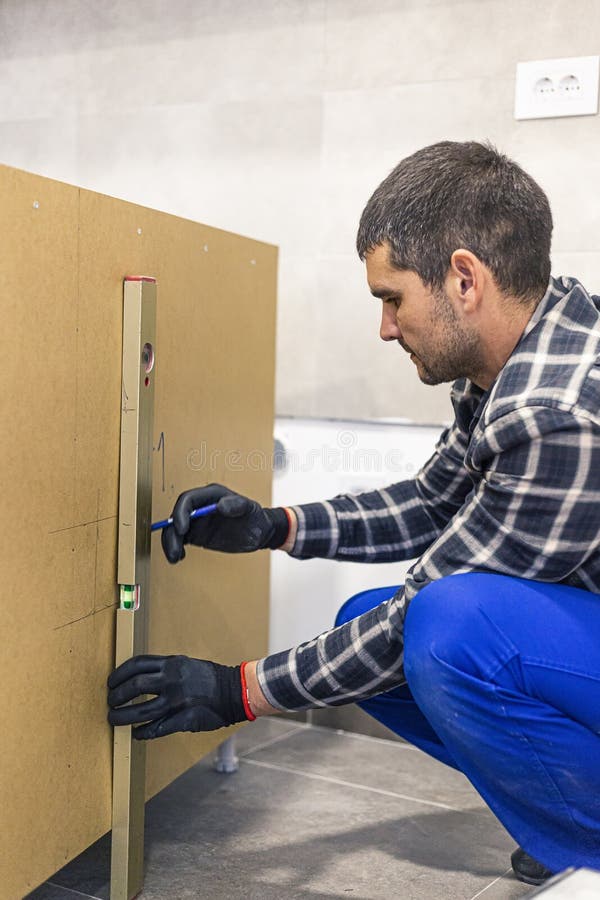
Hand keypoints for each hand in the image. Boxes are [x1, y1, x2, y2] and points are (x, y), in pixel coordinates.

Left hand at [107, 654, 247, 739]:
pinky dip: (142, 732)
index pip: (136, 665)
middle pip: (134, 686)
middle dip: (116, 696)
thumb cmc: (210, 677)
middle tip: (110, 702)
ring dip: (122, 717)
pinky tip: (136, 734)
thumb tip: (139, 676)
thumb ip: (164, 669)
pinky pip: (155, 729)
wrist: (235, 691)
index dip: (119, 674)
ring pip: (140, 711)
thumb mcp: (185, 664)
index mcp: (172, 664)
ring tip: (114, 719)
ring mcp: (177, 700)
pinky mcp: (183, 719)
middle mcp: (172, 680)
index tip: (110, 682)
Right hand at [161, 483, 289, 562]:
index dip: (181, 513)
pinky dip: (175, 548)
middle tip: (175, 550)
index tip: (182, 529)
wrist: (259, 532)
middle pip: (177, 516)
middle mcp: (200, 506)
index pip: (188, 500)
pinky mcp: (196, 534)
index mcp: (211, 495)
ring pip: (175, 529)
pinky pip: (179, 540)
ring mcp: (197, 520)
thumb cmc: (256, 517)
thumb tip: (220, 506)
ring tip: (175, 558)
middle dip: (172, 532)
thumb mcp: (250, 509)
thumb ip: (237, 505)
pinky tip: (179, 558)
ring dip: (170, 543)